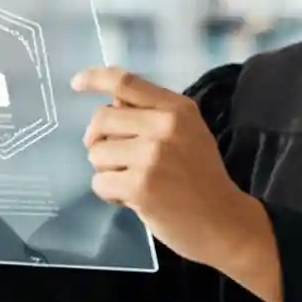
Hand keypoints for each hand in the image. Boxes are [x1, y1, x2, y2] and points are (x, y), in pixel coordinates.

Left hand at [74, 67, 261, 267]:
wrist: (224, 222)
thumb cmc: (202, 178)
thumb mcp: (188, 133)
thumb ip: (153, 115)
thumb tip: (112, 104)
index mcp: (177, 108)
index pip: (126, 82)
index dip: (95, 79)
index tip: (76, 83)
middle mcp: (165, 126)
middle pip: (102, 119)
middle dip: (99, 141)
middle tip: (114, 159)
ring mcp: (152, 156)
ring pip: (96, 154)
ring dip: (107, 171)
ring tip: (133, 182)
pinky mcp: (141, 186)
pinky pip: (100, 182)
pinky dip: (110, 194)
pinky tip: (132, 199)